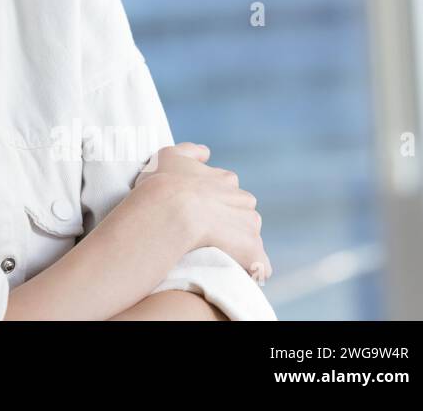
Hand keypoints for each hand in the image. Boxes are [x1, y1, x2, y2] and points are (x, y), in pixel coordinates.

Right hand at [133, 142, 271, 283]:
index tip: (198, 213)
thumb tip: (206, 152)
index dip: (213, 203)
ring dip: (237, 246)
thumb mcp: (168, 155)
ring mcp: (250, 226)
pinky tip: (234, 271)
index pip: (228, 191)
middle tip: (203, 235)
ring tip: (213, 255)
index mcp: (226, 180)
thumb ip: (190, 151)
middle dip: (228, 224)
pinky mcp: (252, 251)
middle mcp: (244, 200)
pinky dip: (251, 268)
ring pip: (249, 238)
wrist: (169, 212)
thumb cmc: (163, 184)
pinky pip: (259, 264)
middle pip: (242, 214)